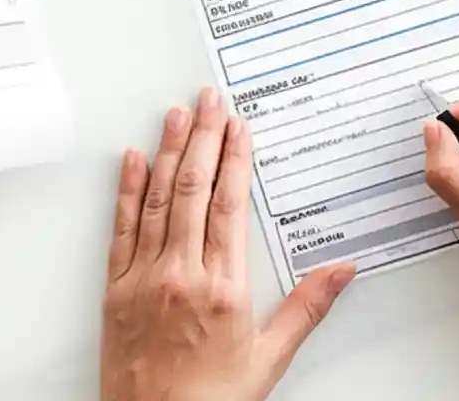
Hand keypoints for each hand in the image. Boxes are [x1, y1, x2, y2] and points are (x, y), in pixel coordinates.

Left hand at [101, 88, 355, 400]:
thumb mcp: (270, 358)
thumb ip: (307, 308)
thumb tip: (343, 271)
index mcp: (223, 288)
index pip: (229, 205)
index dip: (233, 159)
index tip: (238, 127)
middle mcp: (180, 275)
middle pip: (192, 190)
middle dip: (202, 138)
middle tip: (207, 100)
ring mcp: (144, 279)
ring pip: (156, 200)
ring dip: (166, 152)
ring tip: (174, 115)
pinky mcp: (115, 291)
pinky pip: (121, 229)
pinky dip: (127, 191)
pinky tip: (132, 162)